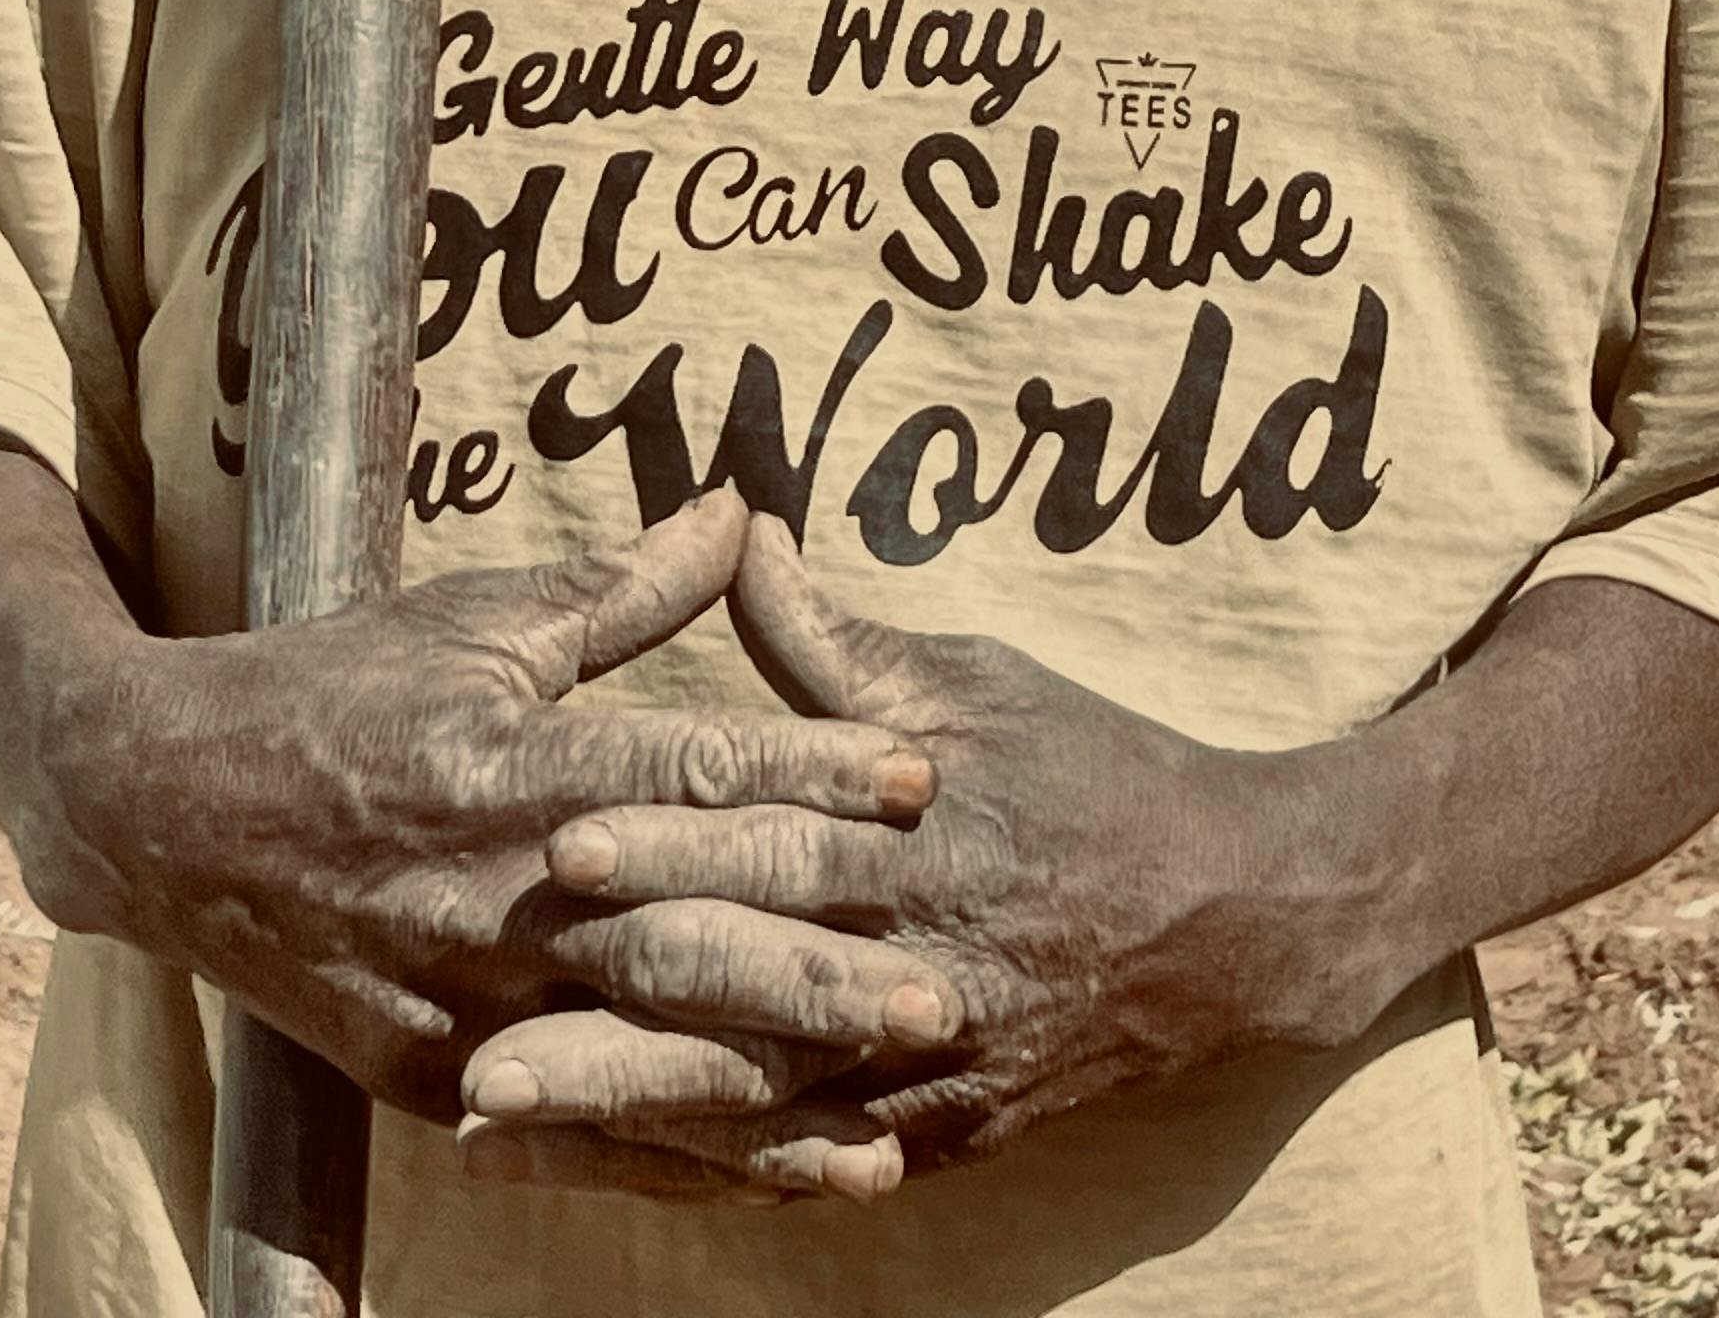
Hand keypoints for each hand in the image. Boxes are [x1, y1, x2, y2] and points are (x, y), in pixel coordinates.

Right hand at [39, 488, 953, 1135]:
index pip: (680, 773)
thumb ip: (620, 590)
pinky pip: (578, 1135)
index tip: (916, 777)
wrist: (168, 809)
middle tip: (943, 995)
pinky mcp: (433, 1082)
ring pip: (636, 1062)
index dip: (801, 773)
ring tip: (890, 1122)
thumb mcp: (475, 622)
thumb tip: (739, 512)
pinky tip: (777, 1181)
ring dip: (768, 1098)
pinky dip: (681, 1162)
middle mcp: (491, 899)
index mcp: (509, 766)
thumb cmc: (339, 691)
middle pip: (677, 942)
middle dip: (812, 977)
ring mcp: (459, 1007)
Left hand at [458, 514, 1333, 1201]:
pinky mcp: (942, 1139)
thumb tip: (738, 536)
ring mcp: (926, 1069)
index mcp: (918, 839)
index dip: (671, 843)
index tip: (565, 844)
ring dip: (618, 1122)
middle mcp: (915, 966)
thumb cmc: (1095, 770)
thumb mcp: (975, 683)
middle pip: (742, 994)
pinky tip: (608, 1182)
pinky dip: (702, 1180)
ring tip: (493, 1131)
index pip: (774, 841)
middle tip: (480, 1041)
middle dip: (607, 1023)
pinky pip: (805, 1170)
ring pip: (750, 1107)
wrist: (1238, 919)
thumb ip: (837, 642)